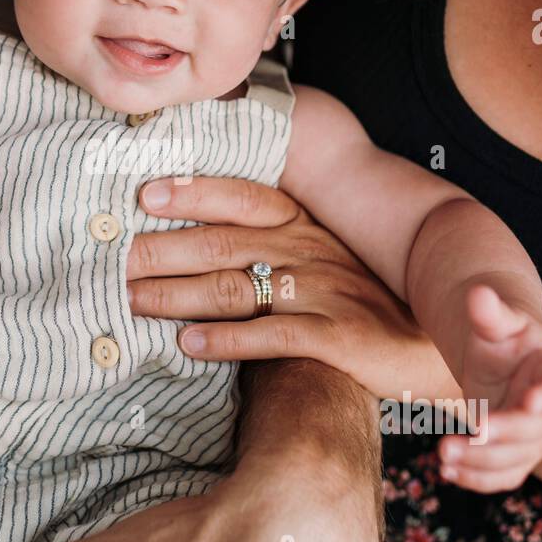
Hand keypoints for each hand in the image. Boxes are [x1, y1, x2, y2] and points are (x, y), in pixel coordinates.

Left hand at [129, 175, 451, 397]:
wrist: (430, 348)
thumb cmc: (359, 303)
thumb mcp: (320, 261)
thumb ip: (267, 248)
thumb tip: (193, 246)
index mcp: (305, 226)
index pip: (242, 197)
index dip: (192, 192)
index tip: (144, 195)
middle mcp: (312, 252)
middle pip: (222, 245)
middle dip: (160, 252)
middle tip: (112, 262)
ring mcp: (326, 293)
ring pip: (237, 288)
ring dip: (177, 296)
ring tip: (131, 302)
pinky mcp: (339, 337)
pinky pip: (273, 336)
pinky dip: (226, 340)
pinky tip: (187, 346)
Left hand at [441, 285, 541, 492]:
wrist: (503, 363)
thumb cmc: (503, 338)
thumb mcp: (497, 322)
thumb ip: (489, 313)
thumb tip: (478, 294)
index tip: (529, 401)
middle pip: (532, 431)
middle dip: (498, 436)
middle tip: (461, 436)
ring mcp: (534, 438)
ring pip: (514, 460)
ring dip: (479, 463)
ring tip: (442, 456)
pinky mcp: (514, 456)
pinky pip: (501, 476)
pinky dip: (475, 479)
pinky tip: (447, 472)